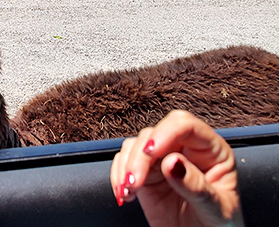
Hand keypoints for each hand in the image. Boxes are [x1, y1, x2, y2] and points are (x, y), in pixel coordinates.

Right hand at [110, 110, 243, 226]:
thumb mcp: (216, 210)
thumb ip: (196, 186)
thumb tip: (173, 162)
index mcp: (211, 151)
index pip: (186, 126)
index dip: (165, 133)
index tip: (151, 152)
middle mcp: (185, 150)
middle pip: (155, 134)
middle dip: (140, 155)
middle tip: (136, 180)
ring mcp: (163, 160)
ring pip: (136, 145)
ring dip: (127, 166)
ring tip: (129, 190)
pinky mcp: (146, 173)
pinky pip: (124, 161)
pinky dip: (118, 175)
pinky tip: (125, 193)